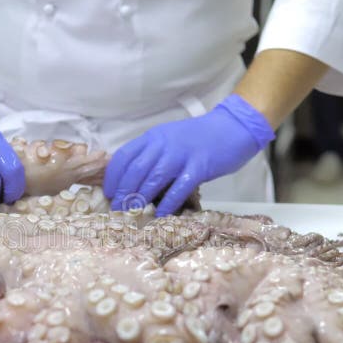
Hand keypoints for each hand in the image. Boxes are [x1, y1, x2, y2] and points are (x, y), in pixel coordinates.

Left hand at [103, 94, 274, 216]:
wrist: (233, 127)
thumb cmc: (200, 138)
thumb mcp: (169, 139)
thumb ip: (152, 154)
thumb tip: (133, 179)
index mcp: (153, 137)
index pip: (124, 156)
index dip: (113, 176)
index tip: (108, 192)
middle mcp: (164, 144)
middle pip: (135, 170)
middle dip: (123, 192)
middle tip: (117, 209)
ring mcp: (181, 155)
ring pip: (153, 179)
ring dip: (140, 198)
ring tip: (132, 214)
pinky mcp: (199, 167)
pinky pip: (179, 188)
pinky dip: (168, 203)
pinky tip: (161, 215)